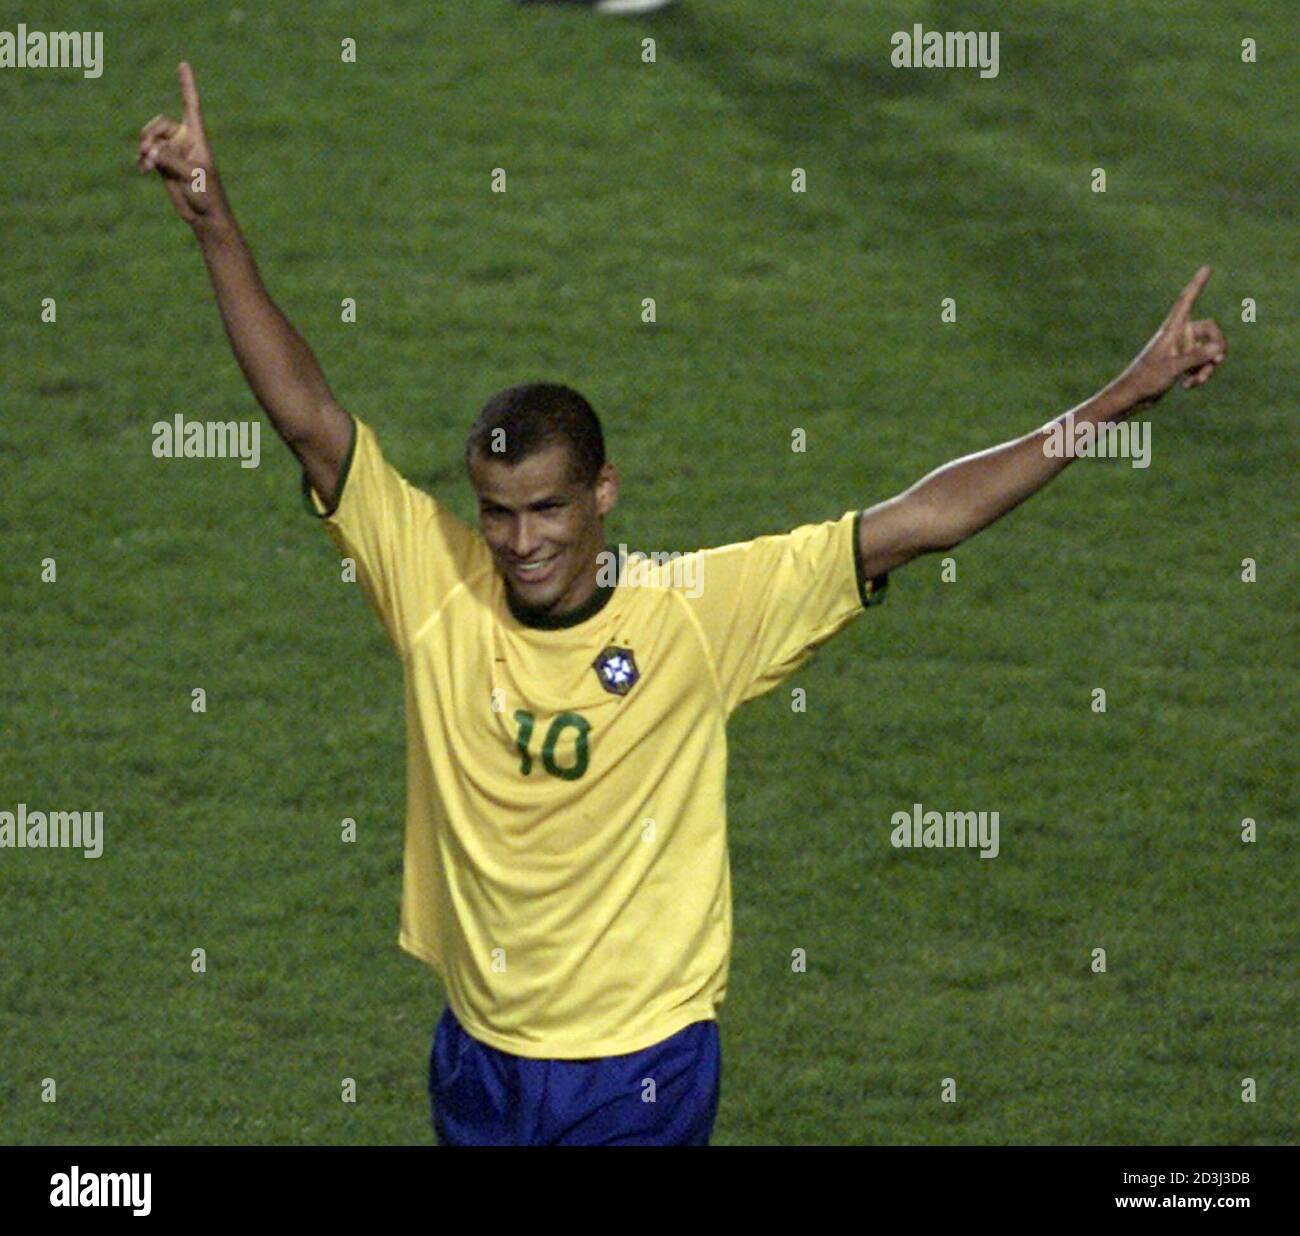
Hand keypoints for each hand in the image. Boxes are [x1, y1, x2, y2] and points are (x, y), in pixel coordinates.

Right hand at [138, 61, 223, 224]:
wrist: (204, 215)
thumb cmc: (207, 194)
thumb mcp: (192, 175)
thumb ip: (171, 160)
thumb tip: (151, 151)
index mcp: (197, 137)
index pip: (191, 105)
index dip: (187, 85)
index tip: (183, 64)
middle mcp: (184, 140)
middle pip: (159, 123)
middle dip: (150, 134)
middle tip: (147, 150)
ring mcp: (172, 151)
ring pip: (150, 138)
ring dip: (145, 149)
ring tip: (146, 163)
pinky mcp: (163, 164)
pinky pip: (147, 154)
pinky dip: (142, 160)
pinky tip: (143, 169)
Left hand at [1115, 266, 1226, 408]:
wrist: (1132, 398)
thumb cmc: (1145, 380)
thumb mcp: (1172, 368)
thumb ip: (1196, 357)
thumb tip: (1219, 348)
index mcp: (1172, 329)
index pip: (1186, 301)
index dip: (1197, 284)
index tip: (1206, 267)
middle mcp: (1179, 335)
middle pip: (1212, 331)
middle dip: (1217, 349)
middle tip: (1216, 363)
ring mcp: (1182, 349)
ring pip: (1210, 350)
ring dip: (1208, 367)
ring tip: (1197, 382)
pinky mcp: (1182, 362)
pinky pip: (1203, 363)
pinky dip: (1200, 374)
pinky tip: (1188, 386)